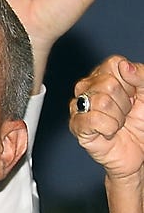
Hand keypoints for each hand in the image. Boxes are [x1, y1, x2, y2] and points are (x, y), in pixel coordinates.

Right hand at [75, 56, 143, 182]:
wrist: (140, 148)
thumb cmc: (142, 120)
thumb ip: (140, 74)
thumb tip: (125, 66)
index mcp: (104, 75)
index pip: (113, 64)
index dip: (128, 81)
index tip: (133, 94)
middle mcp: (88, 89)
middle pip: (107, 83)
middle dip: (124, 102)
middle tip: (125, 112)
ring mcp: (79, 107)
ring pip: (100, 102)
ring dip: (117, 117)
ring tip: (117, 123)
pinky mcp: (76, 126)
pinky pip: (93, 120)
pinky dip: (109, 128)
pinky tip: (109, 132)